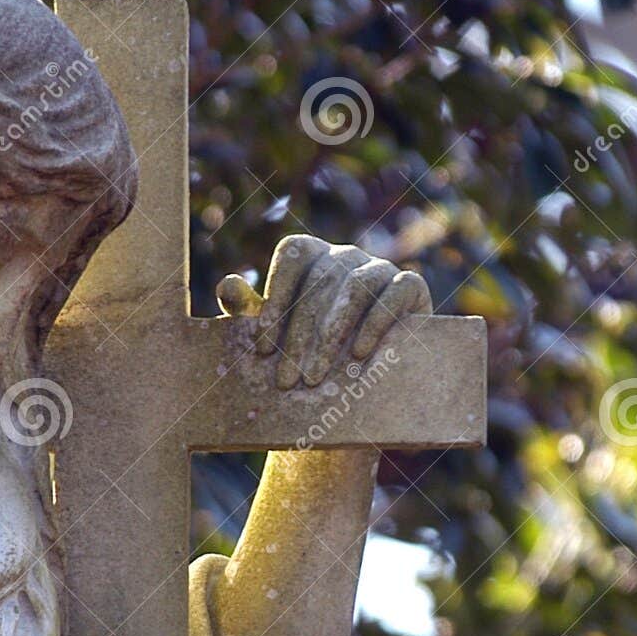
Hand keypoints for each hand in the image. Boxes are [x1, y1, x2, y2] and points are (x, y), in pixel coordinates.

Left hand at [217, 234, 431, 388]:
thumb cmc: (311, 347)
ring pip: (355, 287)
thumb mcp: (277, 331)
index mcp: (311, 258)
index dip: (275, 297)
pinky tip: (358, 356)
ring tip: (316, 376)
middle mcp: (344, 256)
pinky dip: (376, 324)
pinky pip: (394, 293)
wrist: (367, 371)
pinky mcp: (410, 286)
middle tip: (286, 380)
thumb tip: (226, 285)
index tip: (262, 347)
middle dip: (298, 336)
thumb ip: (250, 310)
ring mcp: (379, 267)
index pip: (292, 255)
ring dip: (332, 335)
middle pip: (320, 281)